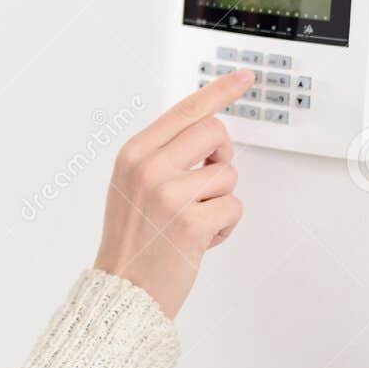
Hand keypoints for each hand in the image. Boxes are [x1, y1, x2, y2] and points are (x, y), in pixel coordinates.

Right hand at [94, 67, 251, 318]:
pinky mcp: (192, 222)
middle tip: (207, 180)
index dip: (219, 91)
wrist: (123, 291)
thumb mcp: (133, 184)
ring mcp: (170, 194)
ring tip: (192, 222)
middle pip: (214, 132)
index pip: (185, 110)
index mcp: (134, 154)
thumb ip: (162, 154)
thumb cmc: (133, 239)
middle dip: (221, 156)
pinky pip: (233, 208)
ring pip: (228, 175)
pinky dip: (223, 228)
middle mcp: (149, 168)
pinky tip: (199, 241)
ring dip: (219, 201)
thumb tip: (207, 130)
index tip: (245, 77)